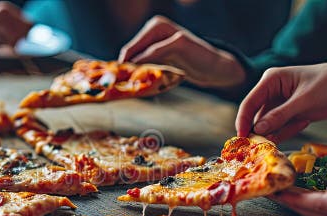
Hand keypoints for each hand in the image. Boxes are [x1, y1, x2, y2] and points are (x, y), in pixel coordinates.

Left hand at [118, 16, 245, 88]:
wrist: (212, 67)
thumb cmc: (185, 64)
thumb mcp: (162, 61)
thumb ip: (145, 62)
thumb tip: (123, 73)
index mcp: (154, 29)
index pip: (132, 46)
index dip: (122, 61)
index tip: (114, 76)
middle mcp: (160, 26)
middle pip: (135, 45)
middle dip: (126, 61)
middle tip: (118, 78)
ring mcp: (170, 32)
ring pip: (144, 48)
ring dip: (134, 63)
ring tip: (127, 77)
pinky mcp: (179, 40)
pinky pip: (157, 50)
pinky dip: (147, 60)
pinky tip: (141, 71)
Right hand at [235, 62, 326, 141]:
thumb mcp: (305, 99)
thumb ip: (281, 115)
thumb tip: (258, 130)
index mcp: (271, 80)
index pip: (249, 102)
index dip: (243, 121)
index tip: (241, 138)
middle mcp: (272, 92)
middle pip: (257, 116)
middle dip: (260, 131)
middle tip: (260, 148)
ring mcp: (282, 104)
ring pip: (269, 125)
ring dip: (274, 134)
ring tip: (282, 139)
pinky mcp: (291, 114)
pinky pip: (282, 128)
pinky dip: (287, 132)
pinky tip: (303, 123)